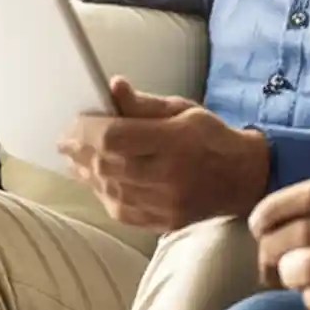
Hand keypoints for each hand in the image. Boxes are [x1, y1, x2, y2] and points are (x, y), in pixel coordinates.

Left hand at [59, 77, 269, 231]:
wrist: (244, 178)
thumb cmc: (211, 137)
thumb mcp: (183, 109)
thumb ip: (144, 104)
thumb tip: (112, 87)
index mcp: (176, 141)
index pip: (116, 137)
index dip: (87, 130)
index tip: (74, 122)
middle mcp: (170, 175)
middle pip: (107, 164)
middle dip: (79, 150)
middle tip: (65, 140)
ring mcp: (166, 203)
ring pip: (110, 189)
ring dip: (86, 172)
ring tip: (75, 158)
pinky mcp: (164, 222)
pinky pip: (121, 210)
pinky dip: (103, 193)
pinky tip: (97, 179)